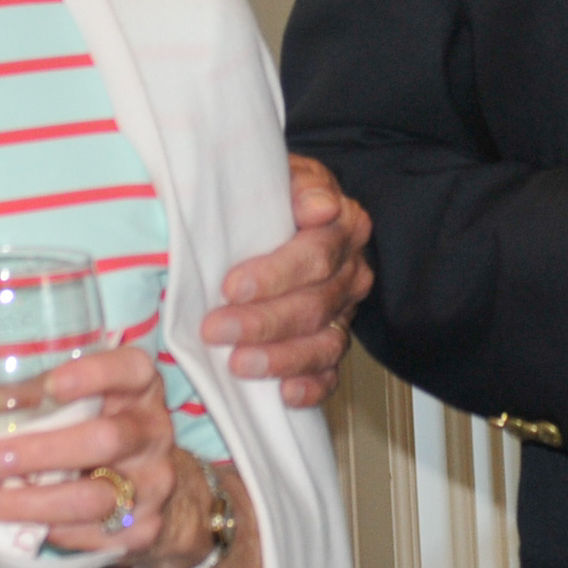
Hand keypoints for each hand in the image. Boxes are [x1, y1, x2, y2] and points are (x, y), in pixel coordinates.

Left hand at [0, 347, 207, 565]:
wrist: (152, 491)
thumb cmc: (98, 430)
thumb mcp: (79, 404)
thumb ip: (30, 400)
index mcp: (139, 388)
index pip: (130, 370)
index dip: (94, 375)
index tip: (51, 386)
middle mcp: (153, 432)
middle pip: (106, 440)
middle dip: (43, 451)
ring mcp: (152, 484)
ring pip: (93, 499)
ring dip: (31, 503)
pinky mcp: (142, 528)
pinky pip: (89, 535)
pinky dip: (45, 530)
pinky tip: (11, 525)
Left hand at [201, 155, 372, 407]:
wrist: (287, 210)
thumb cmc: (276, 194)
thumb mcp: (282, 174)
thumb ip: (299, 185)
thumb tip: (319, 207)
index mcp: (344, 224)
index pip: (315, 254)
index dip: (274, 274)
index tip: (232, 285)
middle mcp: (350, 271)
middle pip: (315, 304)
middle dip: (263, 321)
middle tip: (217, 328)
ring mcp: (344, 311)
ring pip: (324, 343)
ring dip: (280, 358)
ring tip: (240, 364)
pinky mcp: (333, 342)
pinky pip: (331, 372)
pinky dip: (311, 387)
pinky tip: (284, 393)